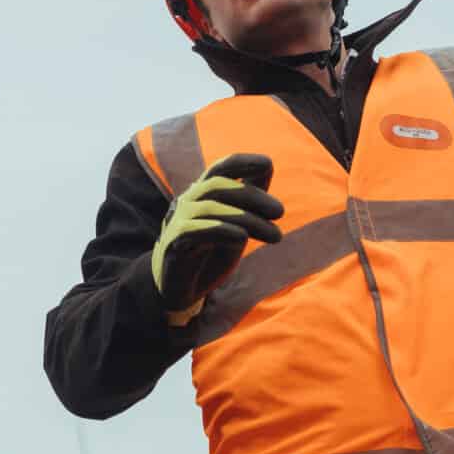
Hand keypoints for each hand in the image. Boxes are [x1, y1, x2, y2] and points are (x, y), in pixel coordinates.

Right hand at [151, 153, 283, 325]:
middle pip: (218, 185)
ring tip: (275, 236)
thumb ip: (249, 202)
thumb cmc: (212, 254)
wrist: (182, 291)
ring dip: (247, 219)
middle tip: (280, 212)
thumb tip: (267, 168)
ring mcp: (178, 221)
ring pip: (211, 207)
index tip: (268, 164)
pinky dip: (221, 230)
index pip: (221, 168)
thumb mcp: (237, 227)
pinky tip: (242, 238)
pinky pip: (195, 230)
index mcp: (204, 194)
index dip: (243, 161)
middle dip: (252, 195)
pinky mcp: (173, 244)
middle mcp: (189, 202)